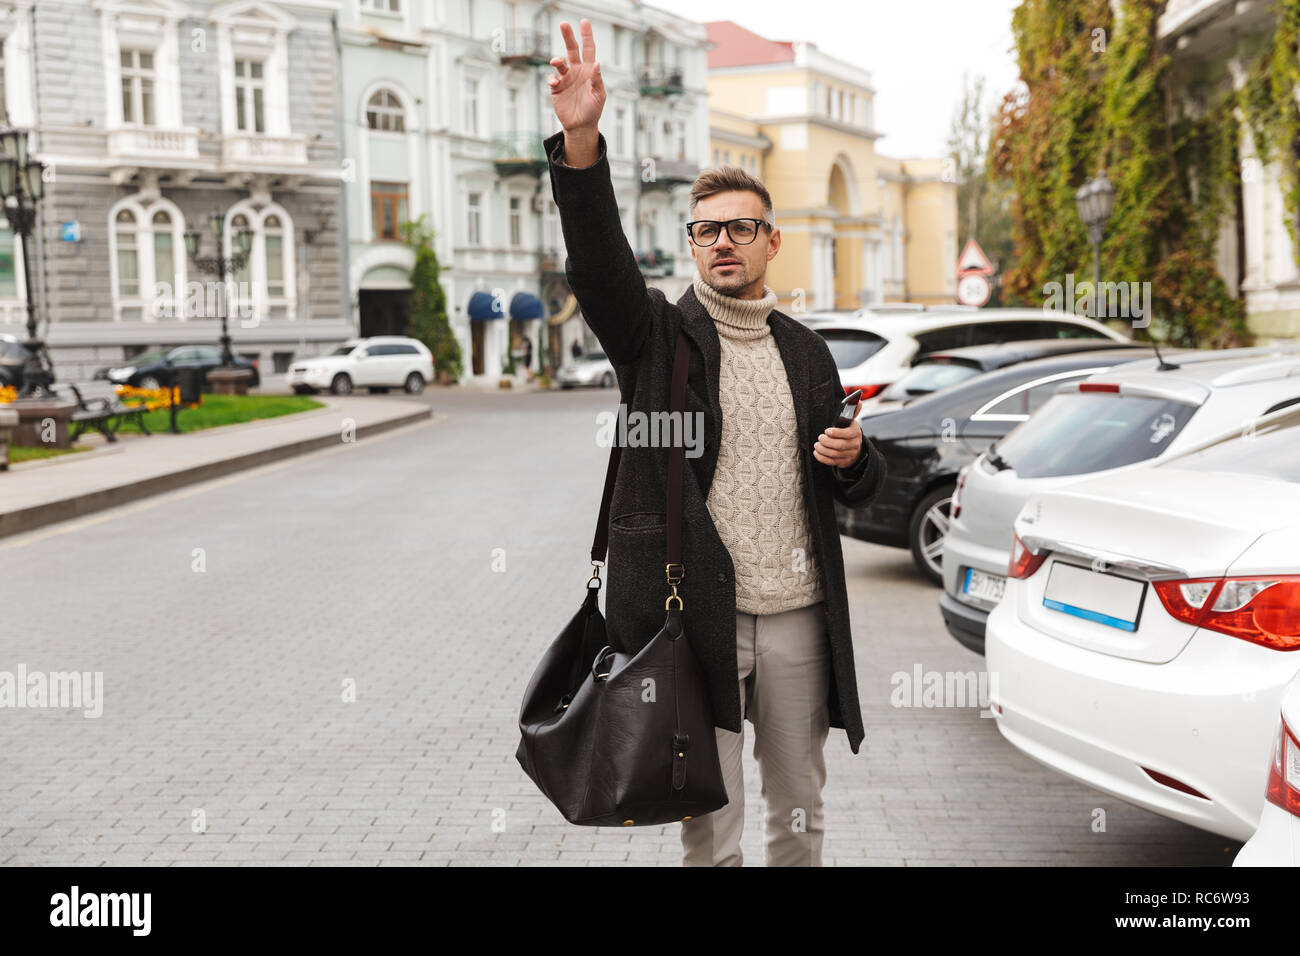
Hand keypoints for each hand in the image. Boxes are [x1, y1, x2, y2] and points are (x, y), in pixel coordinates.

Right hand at [548, 19, 604, 134]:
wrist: (581, 126)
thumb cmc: (593, 110)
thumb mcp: (599, 96)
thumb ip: (597, 80)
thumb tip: (597, 63)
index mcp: (589, 70)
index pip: (588, 49)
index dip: (586, 35)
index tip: (584, 22)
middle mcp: (577, 71)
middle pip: (572, 49)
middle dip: (568, 36)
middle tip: (563, 24)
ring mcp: (566, 79)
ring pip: (560, 63)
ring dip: (557, 60)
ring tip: (556, 61)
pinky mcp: (556, 88)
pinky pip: (552, 78)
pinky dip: (552, 78)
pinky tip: (555, 82)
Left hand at [814, 412, 863, 468]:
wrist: (854, 448)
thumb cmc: (848, 432)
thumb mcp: (851, 422)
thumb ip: (852, 412)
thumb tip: (859, 401)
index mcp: (856, 432)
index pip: (848, 434)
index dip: (837, 433)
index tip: (827, 431)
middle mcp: (854, 444)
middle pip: (840, 445)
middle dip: (827, 442)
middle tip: (820, 438)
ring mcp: (850, 454)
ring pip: (835, 454)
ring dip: (823, 450)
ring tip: (817, 445)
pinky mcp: (844, 462)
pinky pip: (832, 462)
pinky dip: (822, 458)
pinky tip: (817, 453)